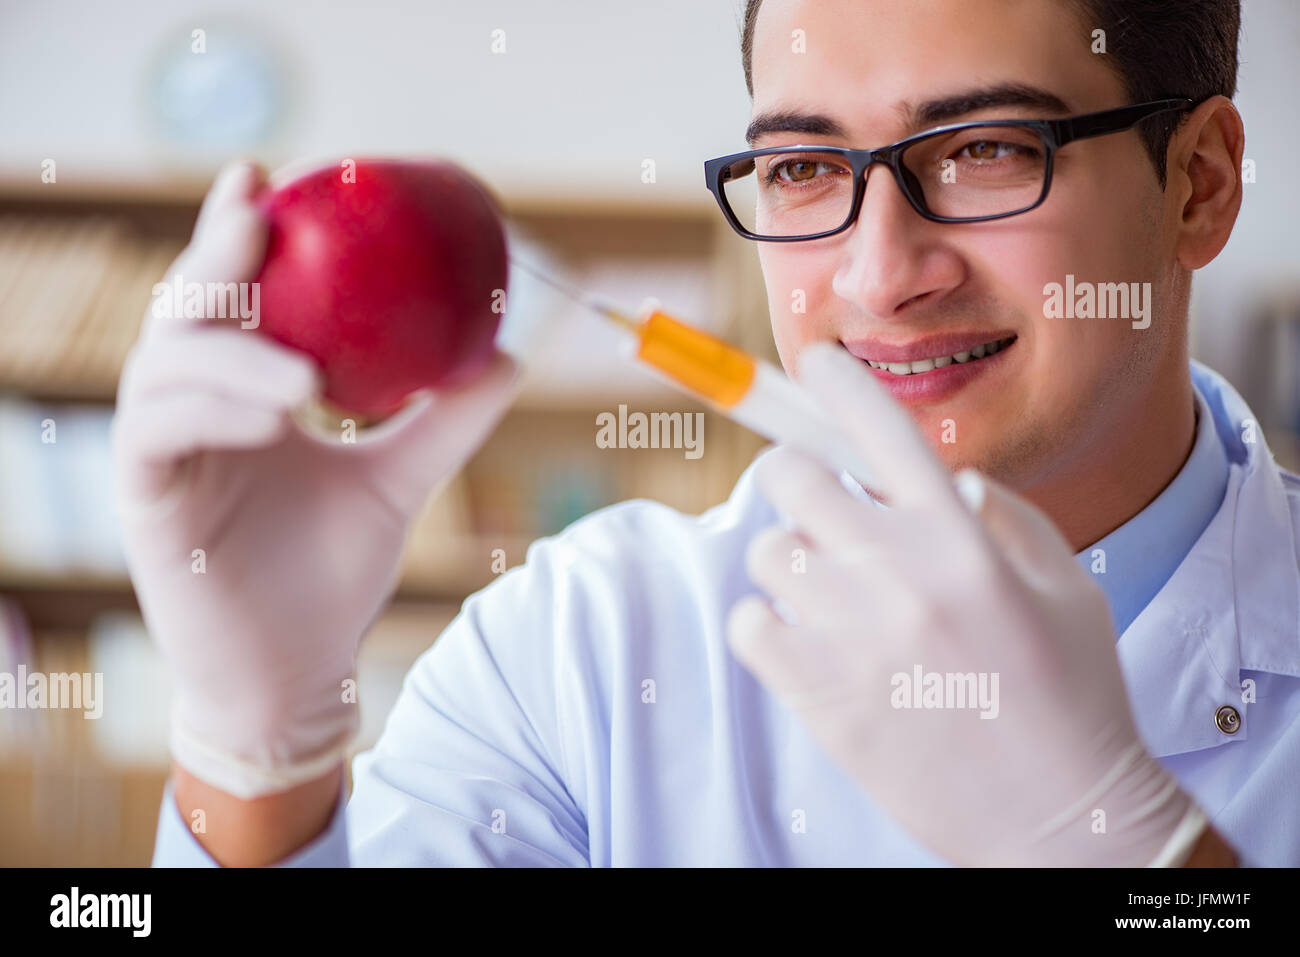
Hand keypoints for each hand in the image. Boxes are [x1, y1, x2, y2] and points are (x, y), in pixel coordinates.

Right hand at [111, 161, 520, 797]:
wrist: (302, 670)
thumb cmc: (334, 575)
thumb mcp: (399, 482)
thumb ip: (445, 420)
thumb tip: (507, 352)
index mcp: (245, 392)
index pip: (232, 298)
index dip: (237, 233)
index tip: (271, 177)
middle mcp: (195, 409)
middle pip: (186, 312)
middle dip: (215, 258)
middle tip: (255, 216)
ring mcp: (164, 452)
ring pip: (165, 368)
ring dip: (228, 354)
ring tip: (302, 375)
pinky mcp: (147, 500)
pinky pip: (159, 436)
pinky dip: (211, 412)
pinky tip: (272, 415)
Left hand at [727, 342, 1199, 865]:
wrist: (1059, 817)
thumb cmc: (1071, 694)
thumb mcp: (1064, 583)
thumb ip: (1001, 514)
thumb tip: (942, 476)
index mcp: (962, 536)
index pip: (880, 427)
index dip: (836, 381)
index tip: (813, 361)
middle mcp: (900, 570)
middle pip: (791, 476)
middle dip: (796, 479)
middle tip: (820, 509)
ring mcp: (851, 631)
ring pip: (768, 551)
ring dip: (792, 562)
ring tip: (837, 599)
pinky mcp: (816, 691)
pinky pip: (748, 621)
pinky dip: (769, 624)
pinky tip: (811, 642)